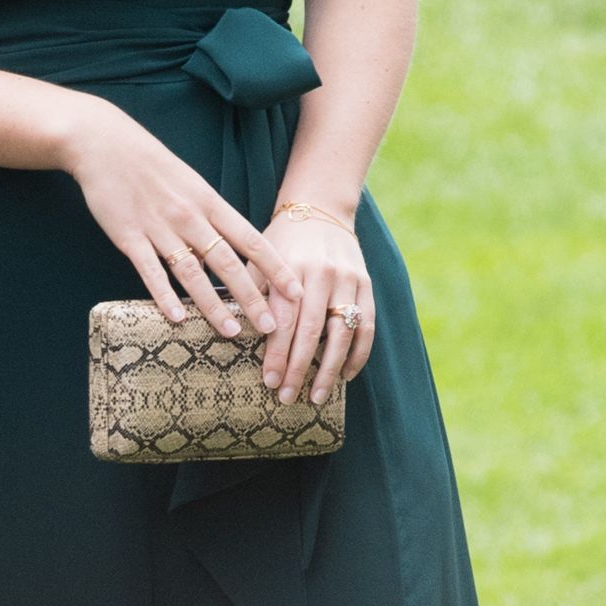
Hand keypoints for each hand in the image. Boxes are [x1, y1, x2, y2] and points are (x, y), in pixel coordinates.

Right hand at [59, 96, 300, 338]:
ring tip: (230, 332)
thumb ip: (211, 215)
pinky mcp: (129, 236)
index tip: (294, 292)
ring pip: (192, 273)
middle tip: (270, 327)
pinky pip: (151, 271)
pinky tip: (178, 318)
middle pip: (227, 263)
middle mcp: (189, 217)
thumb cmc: (151, 165)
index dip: (275, 268)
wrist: (105, 144)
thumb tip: (232, 247)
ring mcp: (159, 227)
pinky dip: (165, 296)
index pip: (251, 240)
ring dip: (213, 305)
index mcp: (209, 202)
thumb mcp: (191, 183)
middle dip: (251, 297)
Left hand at [257, 210, 375, 408]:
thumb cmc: (280, 241)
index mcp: (292, 269)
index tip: (268, 381)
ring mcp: (348, 280)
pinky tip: (346, 375)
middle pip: (312, 332)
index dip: (276, 354)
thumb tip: (237, 335)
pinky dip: (358, 353)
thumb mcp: (258, 259)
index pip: (285, 321)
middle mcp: (323, 275)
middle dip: (298, 369)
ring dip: (329, 370)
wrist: (319, 208)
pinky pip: (367, 325)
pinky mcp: (367, 285)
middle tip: (286, 397)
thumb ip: (251, 293)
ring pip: (343, 333)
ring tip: (317, 397)